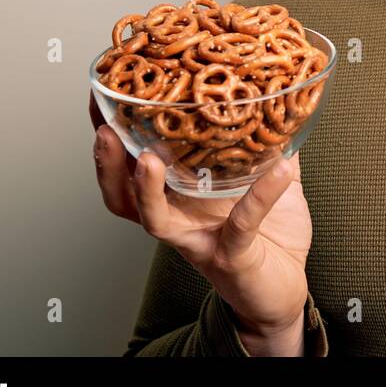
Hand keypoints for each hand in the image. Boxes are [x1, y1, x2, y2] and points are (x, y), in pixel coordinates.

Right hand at [90, 92, 312, 353]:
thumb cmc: (268, 236)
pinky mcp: (231, 257)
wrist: (283, 291)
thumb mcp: (262, 179)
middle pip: (123, 195)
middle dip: (109, 164)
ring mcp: (200, 239)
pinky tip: (279, 169)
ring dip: (146, 190)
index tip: (103, 95)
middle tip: (105, 130)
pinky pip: (241, 224)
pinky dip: (260, 196)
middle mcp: (180, 218)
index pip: (134, 163)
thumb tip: (277, 100)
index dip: (115, 135)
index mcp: (180, 195)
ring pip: (156, 219)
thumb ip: (264, 145)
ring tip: (149, 159)